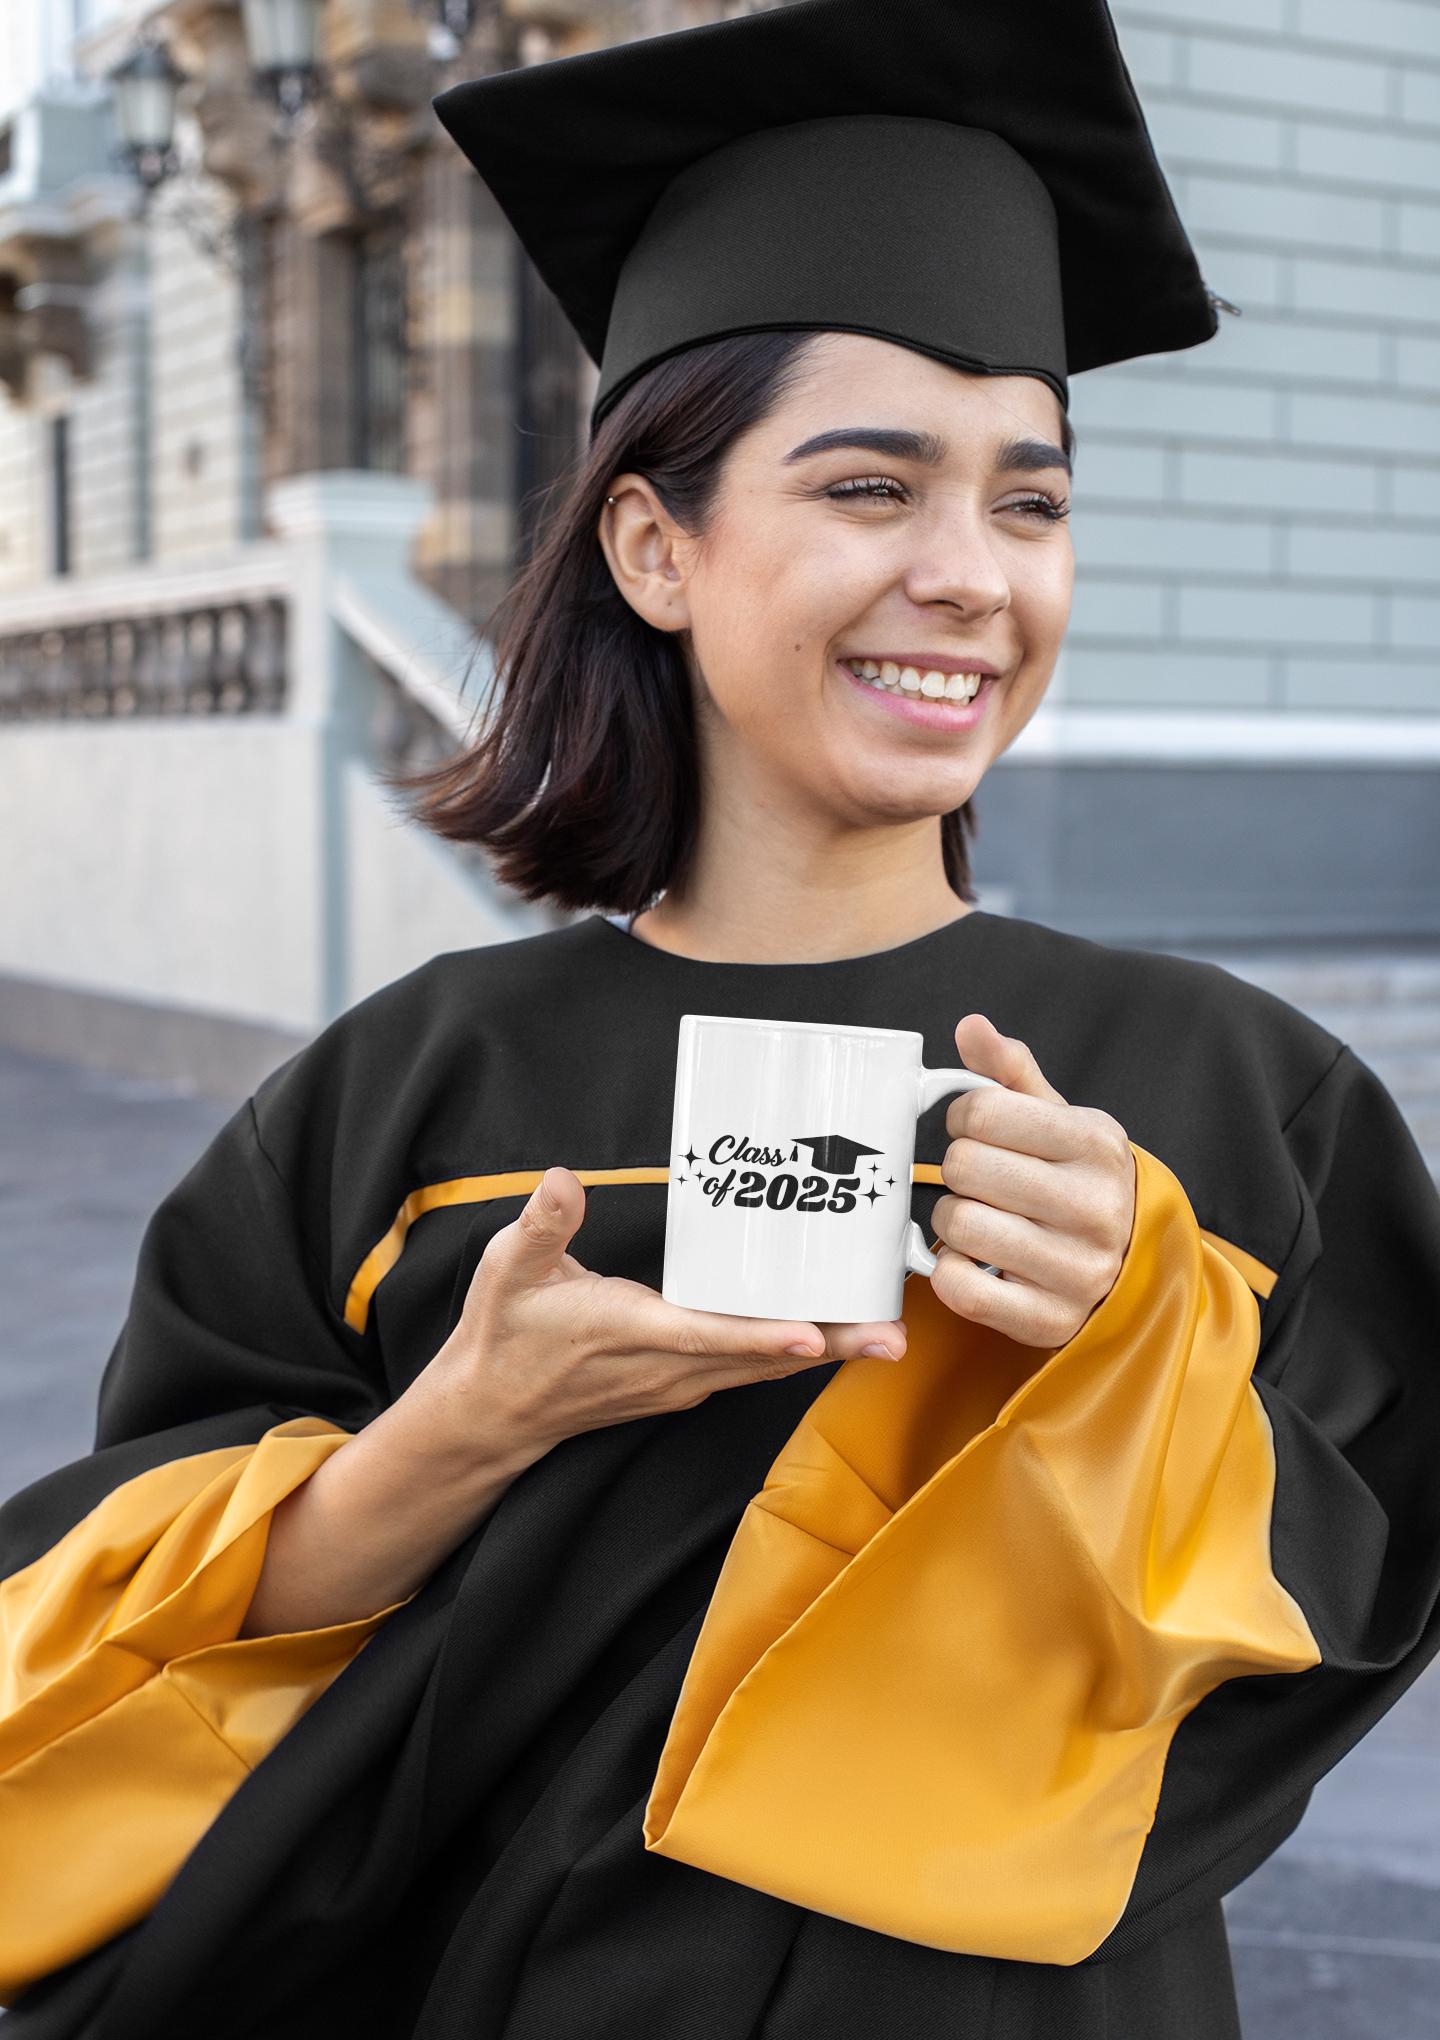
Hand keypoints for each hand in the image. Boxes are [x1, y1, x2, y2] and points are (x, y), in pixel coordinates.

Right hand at [433, 1167, 908, 1461]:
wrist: (491, 1412)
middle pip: (761, 1359)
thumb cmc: (504, 1335)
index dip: (761, 1338)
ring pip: (764, 1369)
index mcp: (632, 1331)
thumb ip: (542, 1226)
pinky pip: (750, 1371)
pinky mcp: (682, 1384)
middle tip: (892, 1336)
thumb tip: (563, 1183)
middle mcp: (667, 1366)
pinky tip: (829, 1335)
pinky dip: (791, 1354)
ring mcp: (679, 1382)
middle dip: (828, 1347)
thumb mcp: (507, 1271)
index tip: (811, 1335)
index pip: (708, 1337)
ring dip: (824, 1352)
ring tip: (884, 1336)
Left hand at [928, 1014, 1137, 1349]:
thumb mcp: (1060, 1120)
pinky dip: (950, 1272)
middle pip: (964, 1166)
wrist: (1131, 1265)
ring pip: (959, 1224)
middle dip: (956, 1169)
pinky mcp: (1050, 1318)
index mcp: (1095, 1144)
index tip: (973, 1130)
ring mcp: (1077, 1268)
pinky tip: (972, 1261)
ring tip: (976, 1216)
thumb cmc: (1078, 1180)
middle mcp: (1094, 1206)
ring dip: (951, 1219)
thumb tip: (971, 1026)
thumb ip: (1011, 1073)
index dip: (962, 1116)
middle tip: (975, 1178)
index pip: (983, 1111)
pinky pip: (962, 1288)